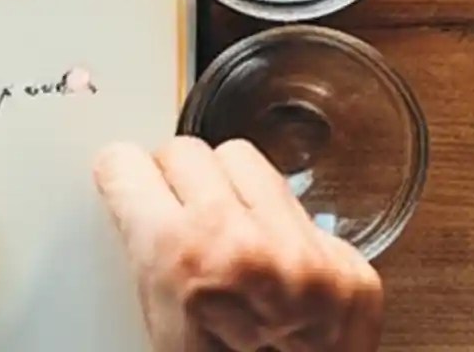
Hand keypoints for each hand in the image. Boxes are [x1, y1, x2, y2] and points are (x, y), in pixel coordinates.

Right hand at [93, 137, 382, 351]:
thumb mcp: (155, 322)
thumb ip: (148, 248)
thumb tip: (135, 193)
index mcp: (180, 258)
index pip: (129, 166)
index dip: (123, 175)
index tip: (124, 178)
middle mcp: (244, 244)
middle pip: (188, 152)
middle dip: (175, 177)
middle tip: (174, 208)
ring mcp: (305, 255)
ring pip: (246, 160)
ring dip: (229, 186)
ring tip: (225, 226)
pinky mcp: (350, 269)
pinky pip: (300, 209)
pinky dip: (282, 227)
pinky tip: (270, 261)